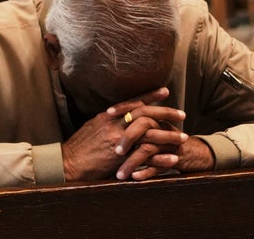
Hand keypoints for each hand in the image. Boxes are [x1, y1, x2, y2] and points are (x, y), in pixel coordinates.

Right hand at [61, 87, 181, 181]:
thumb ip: (107, 120)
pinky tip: (174, 158)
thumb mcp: (92, 126)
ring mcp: (118, 142)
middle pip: (145, 115)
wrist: (69, 163)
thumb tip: (117, 113)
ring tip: (184, 137)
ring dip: (168, 135)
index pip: (132, 102)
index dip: (150, 96)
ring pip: (149, 134)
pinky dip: (161, 157)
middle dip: (165, 113)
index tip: (166, 91)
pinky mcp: (121, 159)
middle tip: (182, 114)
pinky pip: (145, 157)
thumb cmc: (79, 146)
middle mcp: (114, 125)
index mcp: (107, 116)